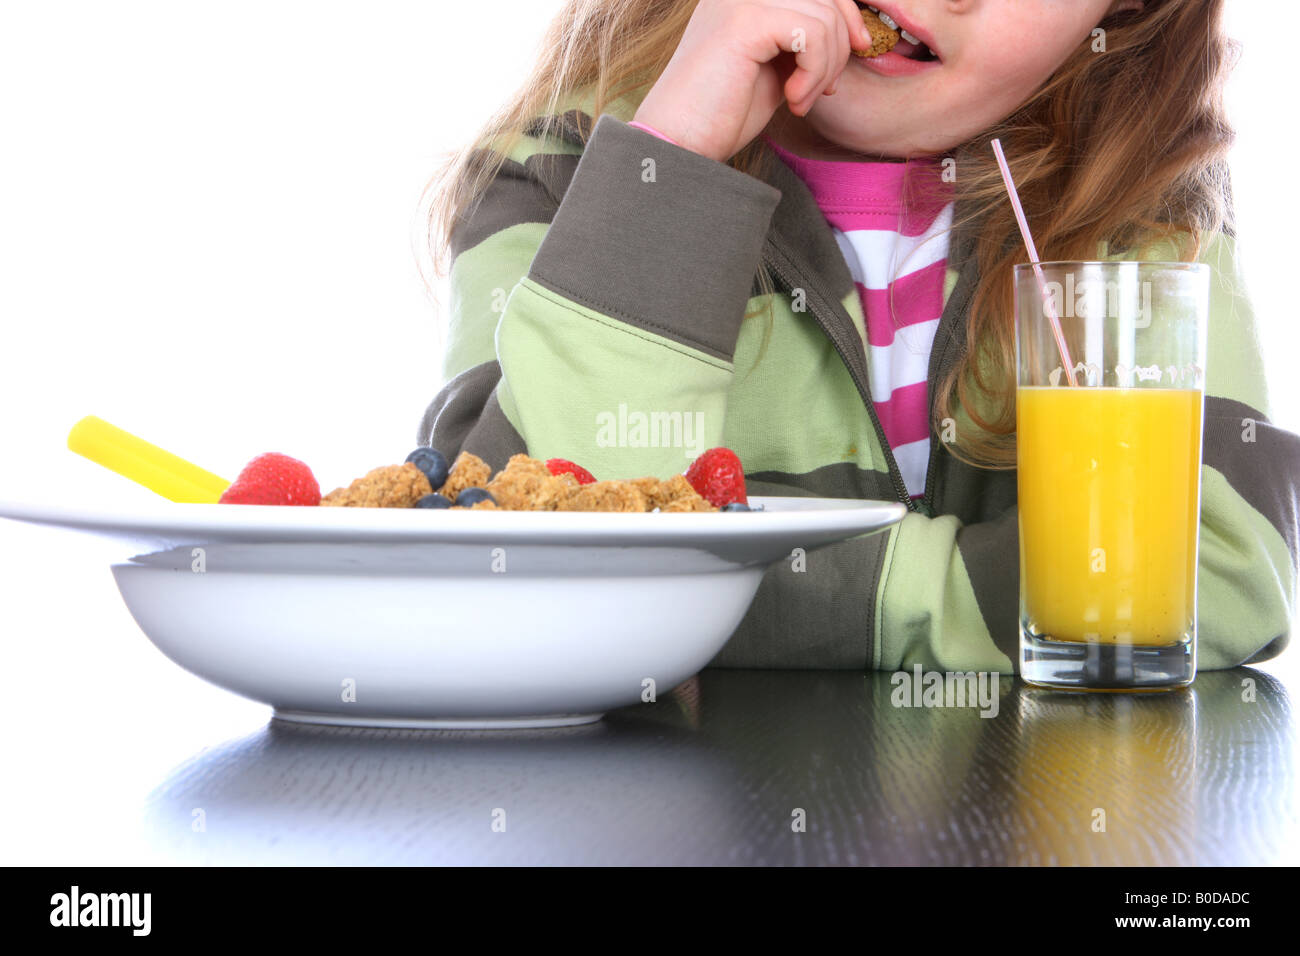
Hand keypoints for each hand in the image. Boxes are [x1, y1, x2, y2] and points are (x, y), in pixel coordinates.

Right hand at [631, 0, 871, 162]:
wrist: (679, 141)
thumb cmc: (722, 112)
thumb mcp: (775, 64)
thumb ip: (803, 38)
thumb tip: (854, 28)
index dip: (848, 13)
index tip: (856, 51)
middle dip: (841, 45)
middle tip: (825, 89)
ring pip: (826, 17)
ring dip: (825, 69)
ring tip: (800, 101)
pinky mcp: (745, 20)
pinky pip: (812, 34)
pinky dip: (814, 73)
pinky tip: (793, 101)